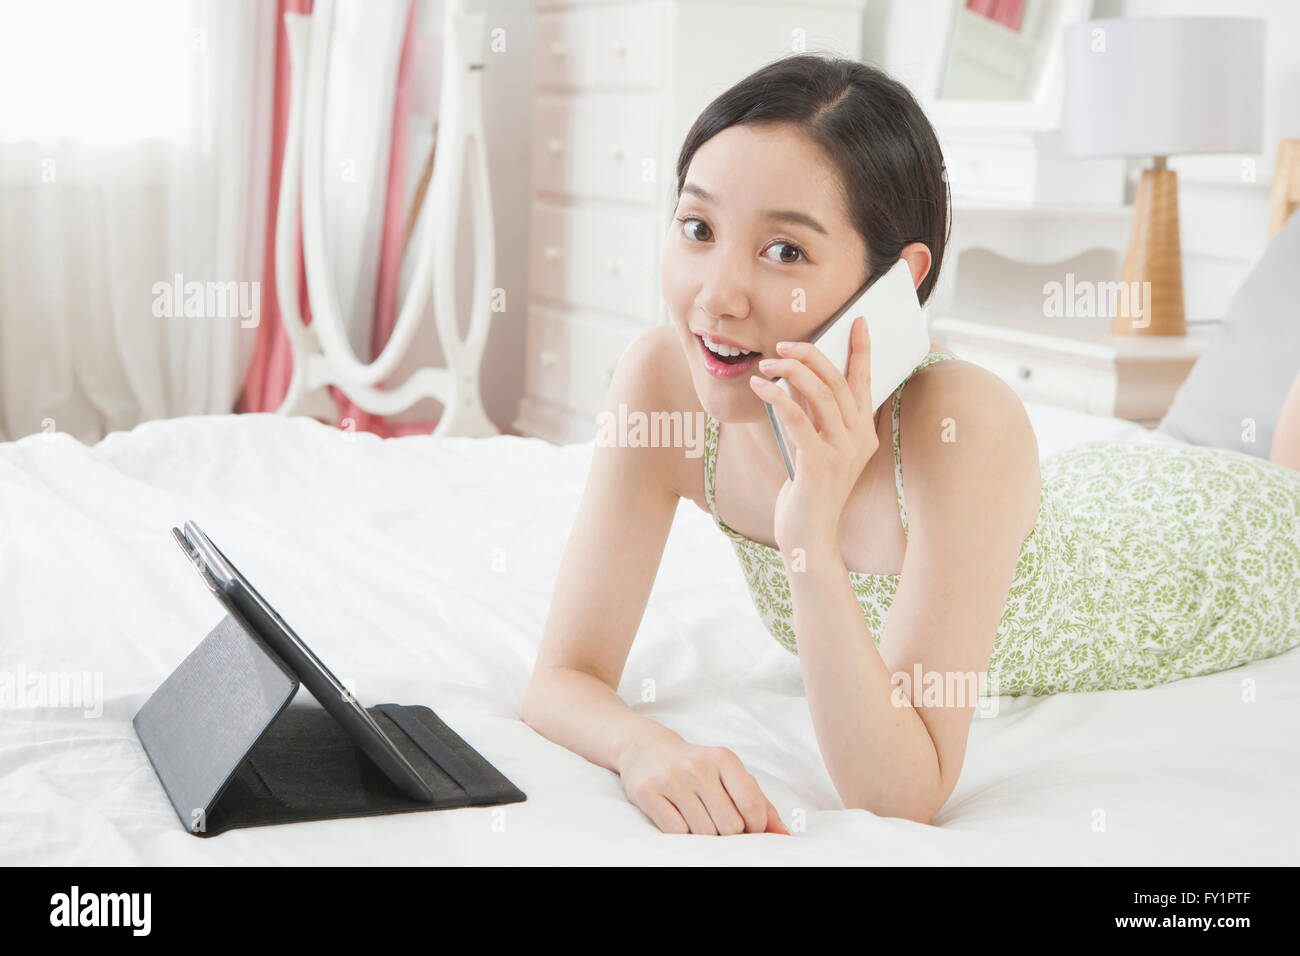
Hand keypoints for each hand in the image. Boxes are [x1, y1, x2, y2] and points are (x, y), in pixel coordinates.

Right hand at [617, 731, 789, 835]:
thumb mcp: (728, 774)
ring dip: (705, 835)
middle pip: (729, 825)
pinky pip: (676, 832)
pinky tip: (680, 819)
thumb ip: (759, 802)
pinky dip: (682, 834)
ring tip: (699, 820)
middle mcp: (698, 767)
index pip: (752, 805)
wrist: (645, 748)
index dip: (756, 828)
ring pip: (704, 832)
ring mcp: (672, 780)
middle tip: (720, 824)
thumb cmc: (696, 767)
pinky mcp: (648, 793)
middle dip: (728, 834)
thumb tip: (784, 834)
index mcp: (724, 759)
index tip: (749, 829)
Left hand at [749, 314, 879, 553]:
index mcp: (864, 433)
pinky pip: (798, 418)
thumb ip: (815, 419)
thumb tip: (797, 380)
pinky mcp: (819, 463)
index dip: (861, 350)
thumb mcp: (815, 448)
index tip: (858, 321)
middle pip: (840, 382)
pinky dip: (778, 397)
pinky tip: (760, 387)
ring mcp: (843, 452)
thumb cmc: (808, 491)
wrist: (809, 535)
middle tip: (783, 344)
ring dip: (791, 372)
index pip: (865, 383)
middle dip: (812, 356)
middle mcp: (860, 439)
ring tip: (767, 363)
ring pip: (822, 395)